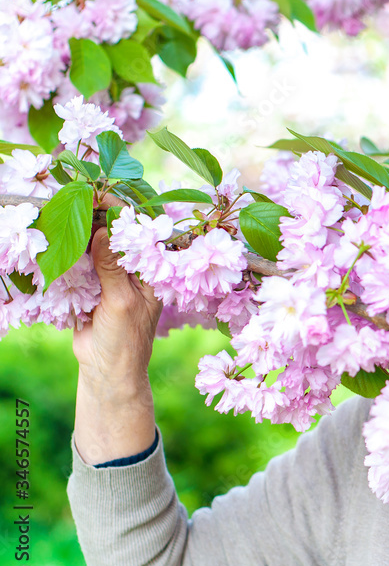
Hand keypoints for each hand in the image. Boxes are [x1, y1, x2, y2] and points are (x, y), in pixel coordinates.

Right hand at [72, 195, 161, 388]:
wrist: (106, 370)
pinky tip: (59, 236)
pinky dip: (71, 252)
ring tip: (65, 209)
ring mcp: (113, 278)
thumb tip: (104, 231)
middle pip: (117, 238)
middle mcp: (135, 272)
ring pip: (97, 248)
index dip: (124, 215)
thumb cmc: (125, 340)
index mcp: (152, 273)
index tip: (102, 194)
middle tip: (78, 196)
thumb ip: (112, 268)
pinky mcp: (93, 286)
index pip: (141, 236)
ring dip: (82, 233)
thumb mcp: (121, 302)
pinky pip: (82, 264)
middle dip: (99, 219)